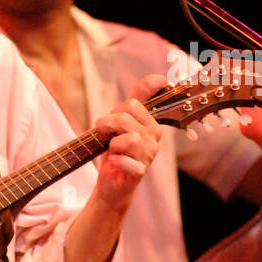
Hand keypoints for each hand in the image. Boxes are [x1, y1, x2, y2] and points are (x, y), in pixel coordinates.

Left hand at [90, 75, 164, 211]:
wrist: (111, 182)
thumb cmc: (116, 150)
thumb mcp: (122, 122)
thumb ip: (136, 99)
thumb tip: (158, 79)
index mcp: (150, 123)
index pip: (138, 101)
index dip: (122, 106)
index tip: (120, 109)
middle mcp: (153, 137)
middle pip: (127, 116)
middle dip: (107, 123)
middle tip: (103, 133)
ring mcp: (149, 154)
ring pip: (129, 137)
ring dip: (112, 144)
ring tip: (111, 150)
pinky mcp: (140, 171)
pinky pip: (124, 160)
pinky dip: (114, 161)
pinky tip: (114, 163)